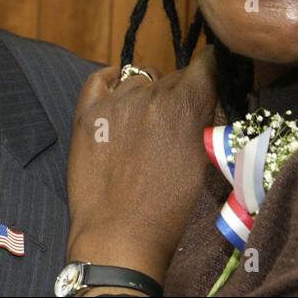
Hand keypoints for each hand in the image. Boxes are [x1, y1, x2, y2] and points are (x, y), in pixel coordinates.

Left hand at [66, 47, 217, 286]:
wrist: (118, 235)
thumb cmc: (168, 208)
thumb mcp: (201, 161)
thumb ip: (204, 121)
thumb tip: (207, 98)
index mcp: (185, 105)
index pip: (206, 62)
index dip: (210, 69)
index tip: (209, 80)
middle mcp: (151, 94)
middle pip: (172, 76)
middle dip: (177, 94)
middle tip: (173, 125)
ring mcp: (115, 101)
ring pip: (139, 80)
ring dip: (145, 95)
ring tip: (142, 127)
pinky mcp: (86, 113)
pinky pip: (100, 78)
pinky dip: (111, 81)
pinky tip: (116, 91)